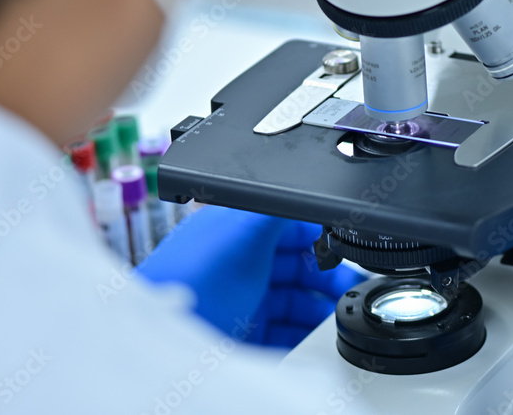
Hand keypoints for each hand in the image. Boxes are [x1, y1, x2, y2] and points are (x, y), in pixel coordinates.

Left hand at [136, 206, 363, 347]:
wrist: (159, 338)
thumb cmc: (189, 281)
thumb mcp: (242, 230)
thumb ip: (277, 204)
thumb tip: (306, 174)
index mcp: (242, 227)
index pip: (295, 225)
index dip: (324, 237)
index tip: (350, 251)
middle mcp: (243, 260)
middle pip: (300, 264)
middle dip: (329, 275)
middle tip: (352, 289)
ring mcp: (244, 298)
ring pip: (296, 298)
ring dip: (322, 306)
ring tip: (342, 313)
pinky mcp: (245, 332)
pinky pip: (287, 331)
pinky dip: (307, 333)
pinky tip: (319, 336)